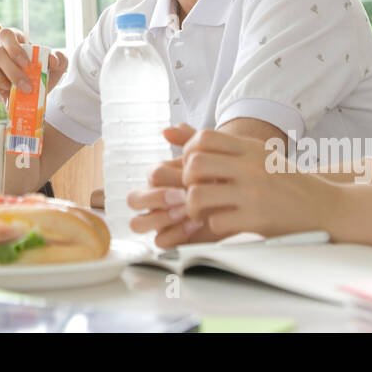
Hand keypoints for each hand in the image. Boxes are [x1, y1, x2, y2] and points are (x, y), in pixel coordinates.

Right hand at [0, 27, 68, 96]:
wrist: (29, 95)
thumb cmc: (38, 76)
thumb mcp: (53, 70)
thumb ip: (59, 61)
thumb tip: (53, 59)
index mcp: (12, 39)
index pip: (7, 33)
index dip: (14, 48)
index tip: (26, 63)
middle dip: (11, 70)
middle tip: (25, 86)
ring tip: (10, 89)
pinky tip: (1, 92)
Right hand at [128, 124, 209, 247]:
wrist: (237, 196)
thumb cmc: (218, 175)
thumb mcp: (207, 153)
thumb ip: (188, 139)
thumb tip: (167, 131)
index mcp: (159, 178)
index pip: (150, 176)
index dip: (166, 178)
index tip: (187, 180)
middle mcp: (154, 199)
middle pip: (133, 200)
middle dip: (156, 198)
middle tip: (182, 197)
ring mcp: (159, 220)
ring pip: (138, 223)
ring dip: (160, 218)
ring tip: (186, 213)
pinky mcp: (171, 238)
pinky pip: (158, 241)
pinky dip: (173, 234)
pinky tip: (194, 225)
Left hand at [177, 127, 331, 239]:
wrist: (331, 209)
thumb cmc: (293, 184)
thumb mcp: (265, 157)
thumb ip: (229, 148)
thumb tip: (172, 130)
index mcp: (252, 149)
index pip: (204, 138)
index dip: (188, 152)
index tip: (191, 167)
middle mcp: (251, 167)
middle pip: (194, 165)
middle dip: (185, 181)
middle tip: (194, 190)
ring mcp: (254, 194)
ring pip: (198, 196)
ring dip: (193, 207)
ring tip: (203, 212)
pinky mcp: (258, 220)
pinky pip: (217, 222)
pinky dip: (215, 225)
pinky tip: (226, 223)